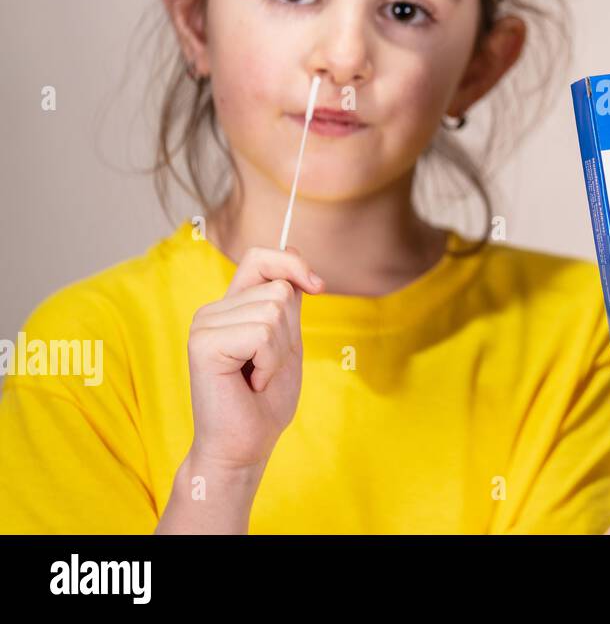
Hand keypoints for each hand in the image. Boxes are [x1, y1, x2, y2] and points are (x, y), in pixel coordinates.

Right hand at [184, 244, 323, 472]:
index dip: (292, 263)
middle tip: (266, 367)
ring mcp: (204, 324)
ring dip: (279, 352)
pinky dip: (269, 363)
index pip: (260, 257)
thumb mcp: (287, 340)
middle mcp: (212, 310)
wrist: (244, 445)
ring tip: (257, 377)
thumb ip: (286, 300)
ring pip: (273, 311)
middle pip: (279, 289)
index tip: (318, 286)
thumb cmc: (265, 401)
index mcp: (231, 306)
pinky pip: (262, 334)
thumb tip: (291, 250)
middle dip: (289, 333)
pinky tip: (250, 383)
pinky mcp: (203, 343)